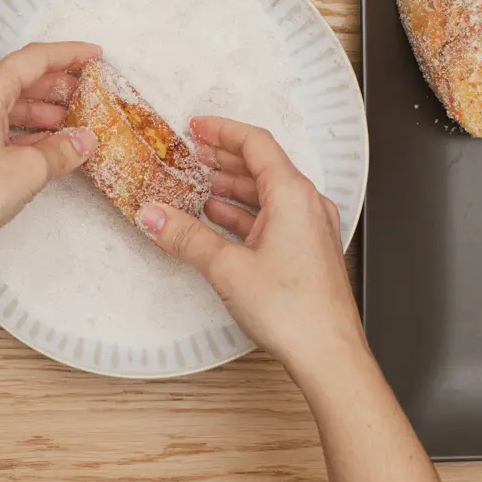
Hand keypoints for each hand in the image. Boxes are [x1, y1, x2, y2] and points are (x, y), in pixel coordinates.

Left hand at [0, 42, 100, 265]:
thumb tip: (84, 141)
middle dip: (55, 87)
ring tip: (70, 125)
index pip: (33, 59)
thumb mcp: (27, 171)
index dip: (68, 55)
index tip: (94, 55)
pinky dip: (21, 133)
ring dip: (40, 113)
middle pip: (18, 81)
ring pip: (5, 107)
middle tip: (86, 94)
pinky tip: (41, 148)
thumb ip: (62, 151)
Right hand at [137, 116, 363, 369]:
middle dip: (223, 158)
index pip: (256, 143)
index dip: (222, 131)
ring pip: (266, 192)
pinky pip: (272, 216)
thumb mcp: (227, 268)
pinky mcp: (307, 250)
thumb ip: (186, 237)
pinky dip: (243, 212)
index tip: (195, 127)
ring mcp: (310, 227)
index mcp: (293, 195)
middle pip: (262, 165)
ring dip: (231, 186)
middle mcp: (307, 204)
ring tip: (197, 185)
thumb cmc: (293, 311)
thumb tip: (153, 216)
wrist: (328, 354)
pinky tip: (218, 219)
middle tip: (190, 153)